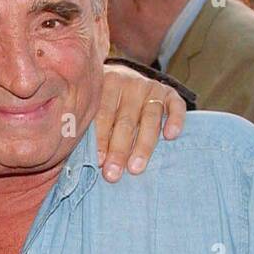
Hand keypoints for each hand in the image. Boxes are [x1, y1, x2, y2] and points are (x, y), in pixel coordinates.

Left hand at [95, 66, 185, 181]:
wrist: (125, 79)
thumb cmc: (102, 104)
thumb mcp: (91, 109)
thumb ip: (86, 129)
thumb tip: (78, 162)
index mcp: (105, 85)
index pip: (102, 115)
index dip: (99, 139)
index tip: (97, 162)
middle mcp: (129, 83)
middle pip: (125, 120)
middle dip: (119, 150)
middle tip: (113, 174)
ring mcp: (151, 87)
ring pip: (150, 117)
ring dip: (143, 145)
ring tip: (136, 168)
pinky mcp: (169, 92)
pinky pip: (176, 105)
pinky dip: (175, 119)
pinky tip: (171, 136)